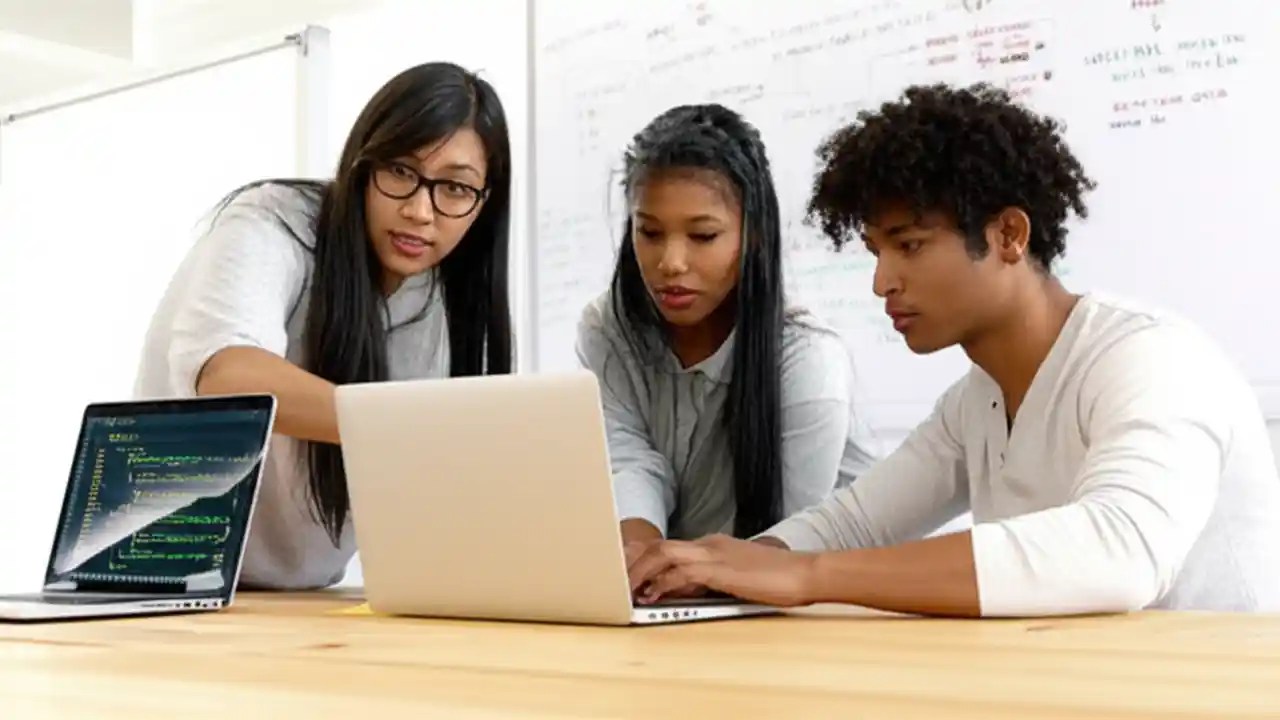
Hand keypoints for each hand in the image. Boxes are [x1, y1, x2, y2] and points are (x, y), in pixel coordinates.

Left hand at [629, 534, 817, 606]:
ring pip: (663, 555)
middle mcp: (709, 545)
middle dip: (632, 563)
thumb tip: (684, 592)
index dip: (642, 557)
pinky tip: (653, 596)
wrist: (805, 572)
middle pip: (658, 546)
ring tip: (625, 591)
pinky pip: (683, 573)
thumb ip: (710, 580)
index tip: (625, 571)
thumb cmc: (776, 578)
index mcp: (712, 545)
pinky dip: (663, 584)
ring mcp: (714, 554)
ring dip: (640, 572)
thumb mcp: (736, 577)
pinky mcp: (721, 570)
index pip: (667, 546)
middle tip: (615, 581)